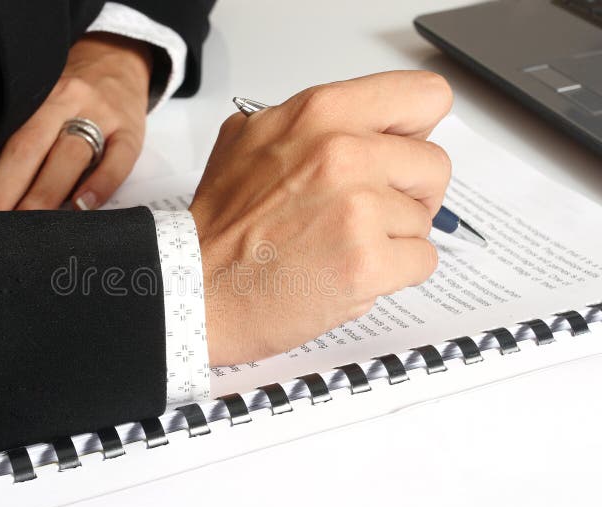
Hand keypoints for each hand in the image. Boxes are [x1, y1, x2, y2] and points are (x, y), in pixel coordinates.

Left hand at [0, 33, 151, 210]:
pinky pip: (116, 161)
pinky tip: (82, 208)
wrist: (120, 59)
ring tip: (28, 229)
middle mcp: (63, 100)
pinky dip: (99, 185)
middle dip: (5, 194)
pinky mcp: (131, 133)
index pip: (1, 143)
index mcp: (33, 97)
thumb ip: (17, 138)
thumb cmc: (72, 95)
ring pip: (68, 156)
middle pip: (28, 149)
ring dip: (44, 195)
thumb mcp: (41, 103)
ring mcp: (100, 116)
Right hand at [190, 71, 452, 366]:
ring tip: (340, 248)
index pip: (423, 97)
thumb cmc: (221, 224)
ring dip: (392, 238)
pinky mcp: (366, 263)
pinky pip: (422, 261)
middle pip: (433, 165)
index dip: (416, 132)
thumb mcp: (250, 138)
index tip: (400, 155)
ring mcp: (357, 209)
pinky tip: (349, 273)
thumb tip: (368, 127)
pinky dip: (393, 273)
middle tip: (367, 214)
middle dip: (408, 194)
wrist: (195, 287)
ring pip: (425, 219)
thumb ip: (312, 122)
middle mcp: (342, 153)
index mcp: (320, 114)